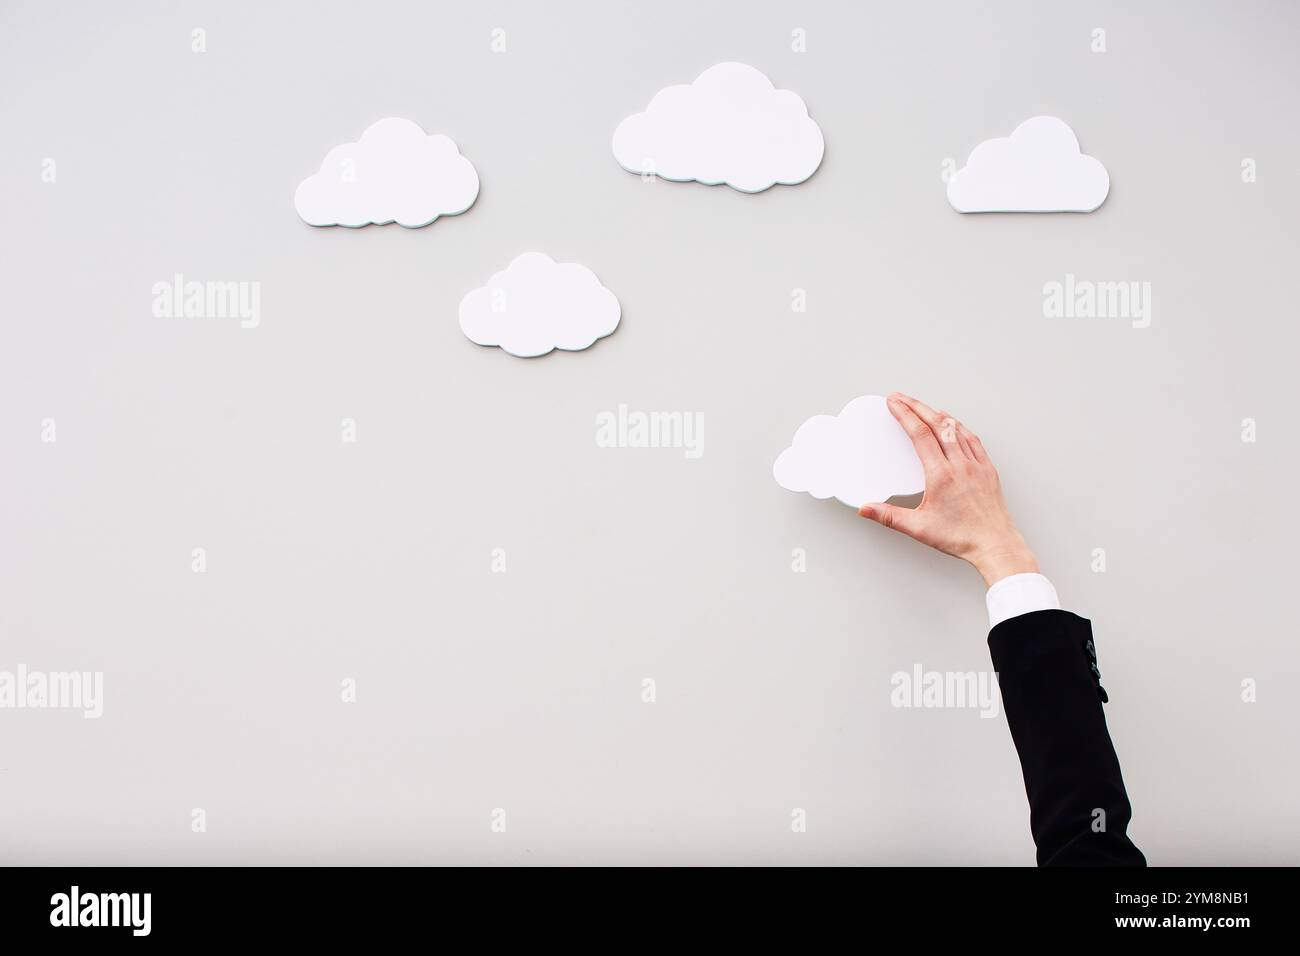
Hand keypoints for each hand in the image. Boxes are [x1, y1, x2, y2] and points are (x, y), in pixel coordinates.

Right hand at [858, 393, 1038, 586]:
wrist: (996, 545)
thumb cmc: (962, 538)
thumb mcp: (919, 528)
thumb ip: (889, 516)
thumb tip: (866, 508)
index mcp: (942, 476)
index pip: (921, 435)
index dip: (905, 415)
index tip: (894, 403)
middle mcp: (960, 465)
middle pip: (937, 424)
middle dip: (916, 406)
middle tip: (901, 397)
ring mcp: (977, 465)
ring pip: (956, 428)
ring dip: (936, 413)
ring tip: (923, 406)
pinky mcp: (988, 469)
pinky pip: (972, 439)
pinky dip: (959, 426)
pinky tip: (953, 424)